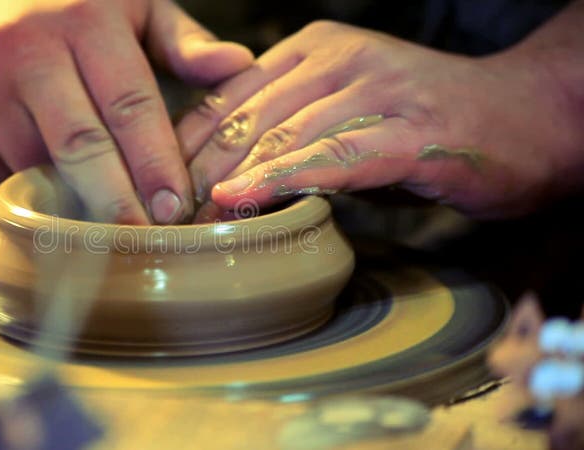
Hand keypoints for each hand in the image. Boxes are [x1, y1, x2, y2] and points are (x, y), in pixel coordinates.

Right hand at [0, 0, 252, 223]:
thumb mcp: (127, 3)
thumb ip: (182, 40)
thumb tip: (239, 66)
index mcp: (85, 19)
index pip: (131, 106)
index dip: (156, 164)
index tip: (176, 210)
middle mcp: (26, 47)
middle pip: (81, 147)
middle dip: (116, 205)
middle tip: (141, 244)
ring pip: (33, 162)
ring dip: (64, 184)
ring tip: (84, 180)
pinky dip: (14, 172)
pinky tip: (26, 151)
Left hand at [177, 19, 583, 219]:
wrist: (527, 118)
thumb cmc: (426, 122)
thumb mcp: (346, 112)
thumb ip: (292, 128)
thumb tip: (226, 173)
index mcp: (317, 47)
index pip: (231, 93)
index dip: (188, 141)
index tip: (158, 183)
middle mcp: (342, 57)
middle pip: (247, 114)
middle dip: (198, 167)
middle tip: (166, 213)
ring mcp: (377, 89)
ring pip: (282, 134)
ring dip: (229, 179)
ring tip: (190, 219)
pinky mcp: (409, 131)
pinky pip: (332, 156)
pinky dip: (281, 180)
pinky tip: (241, 200)